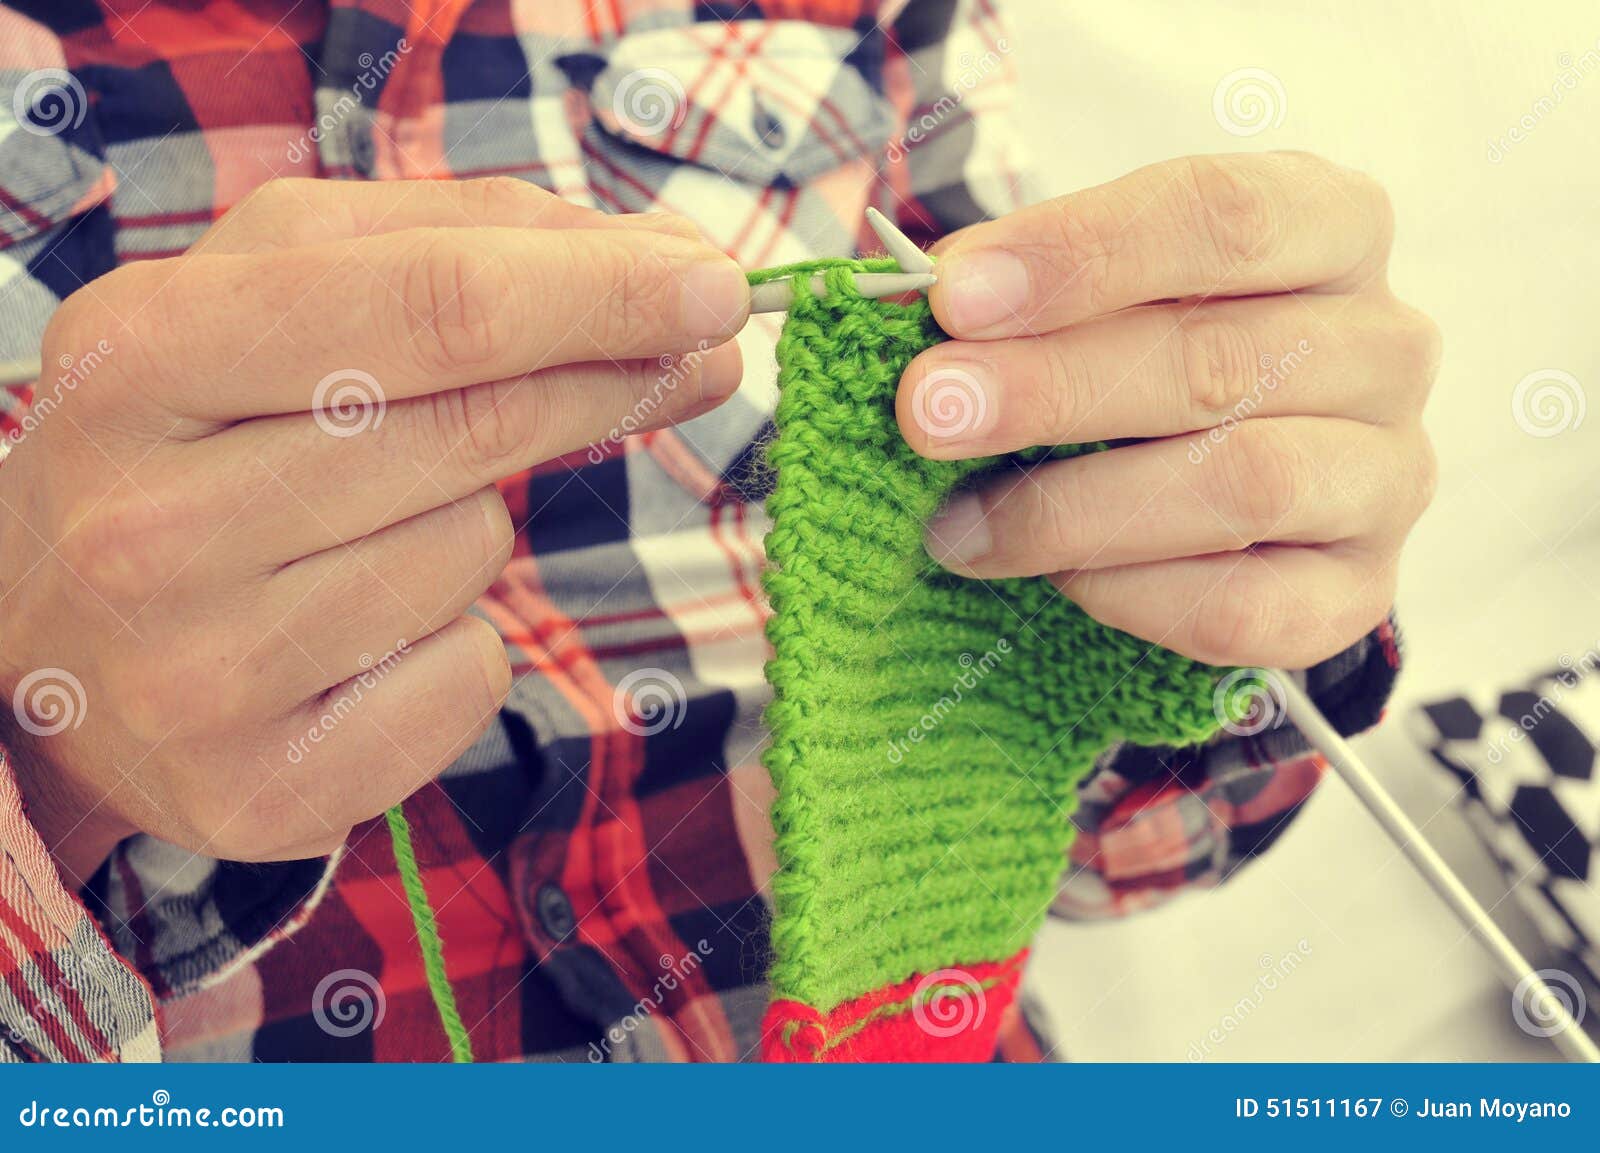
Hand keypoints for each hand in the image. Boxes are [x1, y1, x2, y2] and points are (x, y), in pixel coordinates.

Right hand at [0, 177, 747, 882]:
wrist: (44, 650)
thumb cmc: (198, 441)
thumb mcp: (278, 296)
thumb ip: (460, 245)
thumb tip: (667, 265)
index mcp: (143, 353)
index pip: (430, 304)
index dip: (600, 291)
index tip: (718, 286)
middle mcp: (150, 524)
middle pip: (473, 428)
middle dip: (609, 381)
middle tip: (692, 358)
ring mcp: (200, 675)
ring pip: (471, 555)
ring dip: (474, 523)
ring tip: (375, 524)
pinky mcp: (263, 790)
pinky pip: (467, 677)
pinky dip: (456, 640)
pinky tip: (365, 633)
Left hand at [904, 152, 1437, 668]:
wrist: (1225, 485)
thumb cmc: (1144, 352)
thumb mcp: (1098, 289)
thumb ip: (1026, 287)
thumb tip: (915, 298)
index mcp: (1330, 226)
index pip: (1223, 215)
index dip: (1080, 254)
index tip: (954, 297)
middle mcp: (1385, 347)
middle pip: (1217, 359)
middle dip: (1049, 388)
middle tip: (927, 411)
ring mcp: (1386, 476)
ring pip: (1242, 486)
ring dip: (1072, 508)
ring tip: (956, 524)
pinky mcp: (1358, 593)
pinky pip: (1246, 610)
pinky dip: (1130, 596)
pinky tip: (1053, 582)